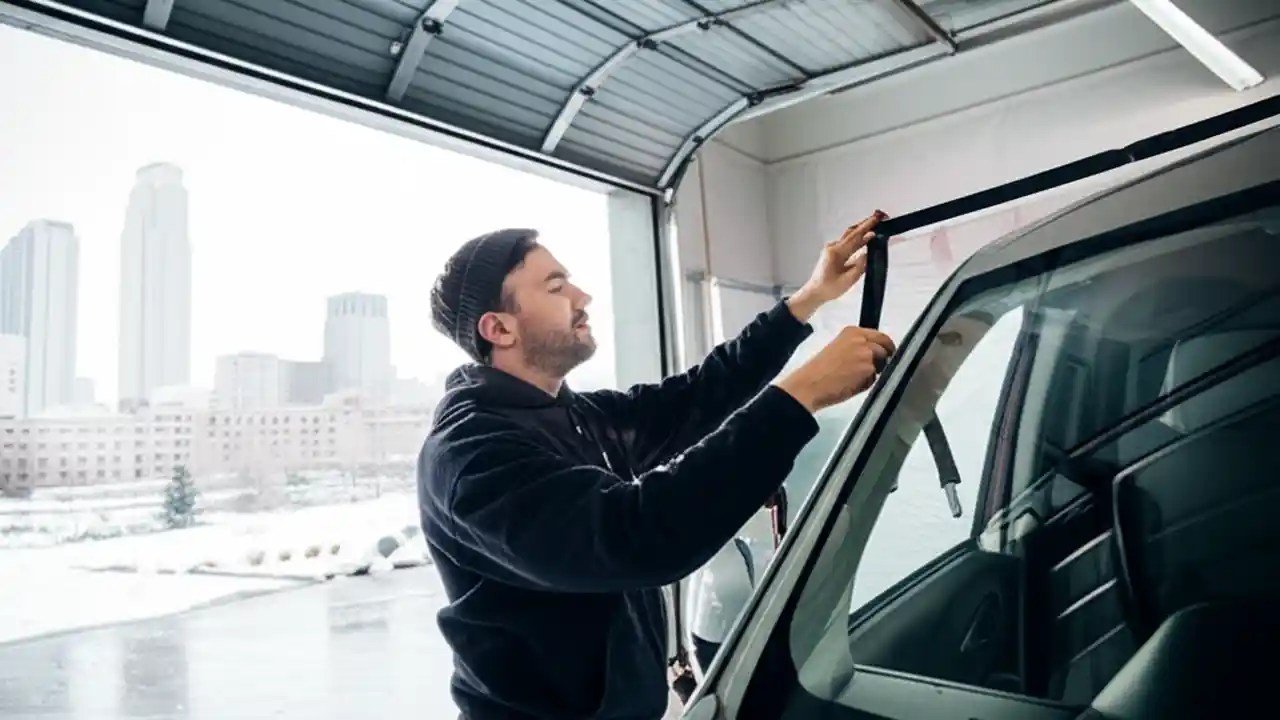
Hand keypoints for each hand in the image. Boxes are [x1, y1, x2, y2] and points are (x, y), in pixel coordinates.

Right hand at [774, 326, 895, 412]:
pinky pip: (876, 377)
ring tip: (855, 377)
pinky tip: (853, 384)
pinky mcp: (869, 368)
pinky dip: (868, 382)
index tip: (886, 353)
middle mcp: (861, 339)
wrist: (811, 383)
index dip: (885, 347)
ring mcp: (867, 353)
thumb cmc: (820, 370)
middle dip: (884, 358)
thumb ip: (857, 346)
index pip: (880, 336)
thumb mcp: (838, 347)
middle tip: (875, 369)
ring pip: (883, 363)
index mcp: (852, 331)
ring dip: (875, 371)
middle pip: (886, 347)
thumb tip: (873, 354)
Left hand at [787, 210, 887, 322]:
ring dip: (862, 230)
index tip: (878, 219)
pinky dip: (857, 238)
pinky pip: (847, 243)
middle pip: (852, 232)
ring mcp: (832, 249)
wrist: (814, 292)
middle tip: (879, 217)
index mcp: (836, 253)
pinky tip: (865, 238)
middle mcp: (833, 247)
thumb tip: (868, 253)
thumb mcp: (848, 280)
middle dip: (866, 224)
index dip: (867, 227)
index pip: (855, 237)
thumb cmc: (829, 288)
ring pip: (849, 236)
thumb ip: (859, 266)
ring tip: (875, 224)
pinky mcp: (833, 253)